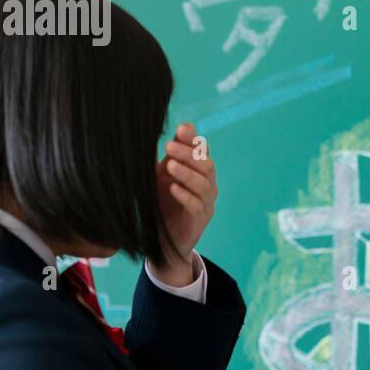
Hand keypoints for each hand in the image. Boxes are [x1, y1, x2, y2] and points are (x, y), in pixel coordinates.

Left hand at [153, 123, 216, 284]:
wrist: (162, 240)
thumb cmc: (162, 204)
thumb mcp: (161, 177)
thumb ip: (168, 158)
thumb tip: (163, 132)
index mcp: (199, 171)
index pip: (202, 150)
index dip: (194, 139)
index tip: (181, 129)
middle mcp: (207, 184)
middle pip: (206, 164)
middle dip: (188, 154)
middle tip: (169, 147)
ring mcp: (206, 202)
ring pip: (204, 184)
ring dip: (187, 173)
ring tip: (170, 166)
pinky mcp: (200, 219)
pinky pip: (197, 205)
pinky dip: (185, 196)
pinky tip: (173, 188)